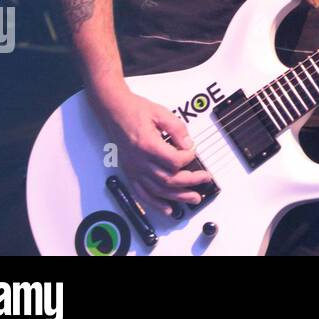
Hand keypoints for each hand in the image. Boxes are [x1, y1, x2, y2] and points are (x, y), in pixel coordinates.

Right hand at [91, 85, 211, 216]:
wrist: (114, 111)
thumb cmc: (134, 110)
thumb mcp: (161, 113)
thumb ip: (177, 129)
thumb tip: (188, 145)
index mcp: (147, 145)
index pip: (174, 161)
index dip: (188, 158)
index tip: (193, 152)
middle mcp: (139, 161)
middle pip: (168, 180)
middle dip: (190, 183)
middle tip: (204, 180)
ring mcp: (134, 169)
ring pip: (158, 190)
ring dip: (177, 197)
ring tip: (193, 198)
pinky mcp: (130, 172)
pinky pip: (142, 193)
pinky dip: (156, 203)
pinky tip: (167, 208)